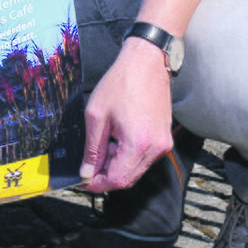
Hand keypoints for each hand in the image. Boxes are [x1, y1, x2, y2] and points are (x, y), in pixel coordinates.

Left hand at [76, 39, 174, 193]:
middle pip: (128, 179)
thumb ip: (92, 149)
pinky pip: (144, 158)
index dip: (97, 184)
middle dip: (106, 175)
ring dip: (117, 165)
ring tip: (105, 143)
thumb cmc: (121, 84)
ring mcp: (163, 145)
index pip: (117, 180)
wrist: (147, 62)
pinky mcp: (165, 139)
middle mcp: (155, 149)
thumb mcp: (96, 116)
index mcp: (138, 144)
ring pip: (136, 170)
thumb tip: (87, 172)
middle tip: (88, 165)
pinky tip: (118, 138)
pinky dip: (128, 156)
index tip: (82, 181)